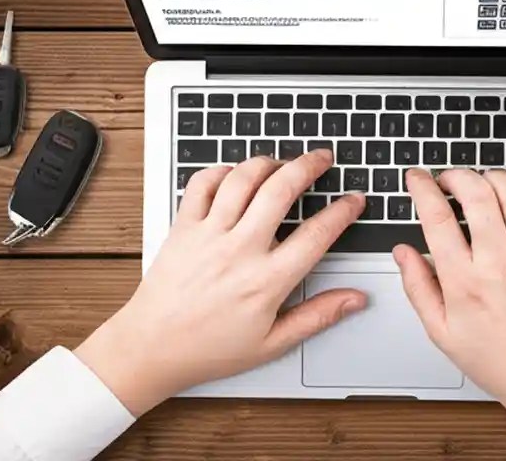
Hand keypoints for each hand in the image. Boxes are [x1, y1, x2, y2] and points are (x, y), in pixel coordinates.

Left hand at [75, 150, 366, 415]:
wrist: (151, 348)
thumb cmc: (209, 348)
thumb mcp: (273, 343)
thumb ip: (318, 316)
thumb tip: (355, 299)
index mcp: (266, 281)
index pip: (317, 234)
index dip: (343, 211)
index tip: (354, 200)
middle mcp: (239, 251)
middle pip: (281, 190)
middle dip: (309, 166)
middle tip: (322, 158)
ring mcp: (208, 235)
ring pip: (242, 178)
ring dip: (268, 162)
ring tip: (282, 162)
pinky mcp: (183, 228)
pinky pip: (202, 184)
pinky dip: (221, 170)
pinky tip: (235, 174)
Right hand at [394, 168, 505, 452]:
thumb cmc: (498, 360)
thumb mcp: (442, 332)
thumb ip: (418, 287)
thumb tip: (402, 252)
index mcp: (464, 283)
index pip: (436, 218)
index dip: (421, 188)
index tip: (416, 179)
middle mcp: (499, 264)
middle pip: (475, 193)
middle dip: (455, 175)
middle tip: (447, 179)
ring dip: (491, 177)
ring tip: (480, 184)